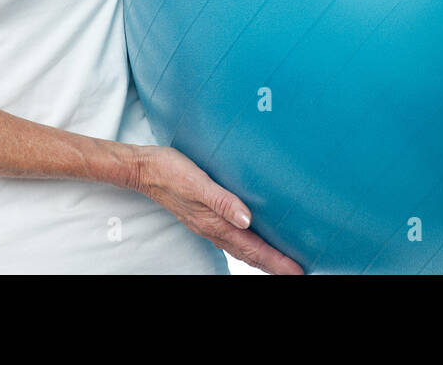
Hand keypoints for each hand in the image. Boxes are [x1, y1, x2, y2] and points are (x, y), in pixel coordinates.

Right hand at [129, 144, 304, 274]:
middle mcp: (213, 228)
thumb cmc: (171, 172)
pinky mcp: (205, 216)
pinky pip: (231, 238)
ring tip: (281, 262)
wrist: (145, 170)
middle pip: (250, 254)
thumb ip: (223, 201)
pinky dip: (248, 245)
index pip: (253, 248)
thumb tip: (247, 220)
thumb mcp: (198, 183)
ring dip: (263, 258)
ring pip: (241, 248)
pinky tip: (253, 237)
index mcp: (215, 223)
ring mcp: (208, 224)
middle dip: (274, 264)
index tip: (297, 270)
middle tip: (297, 271)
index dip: (277, 261)